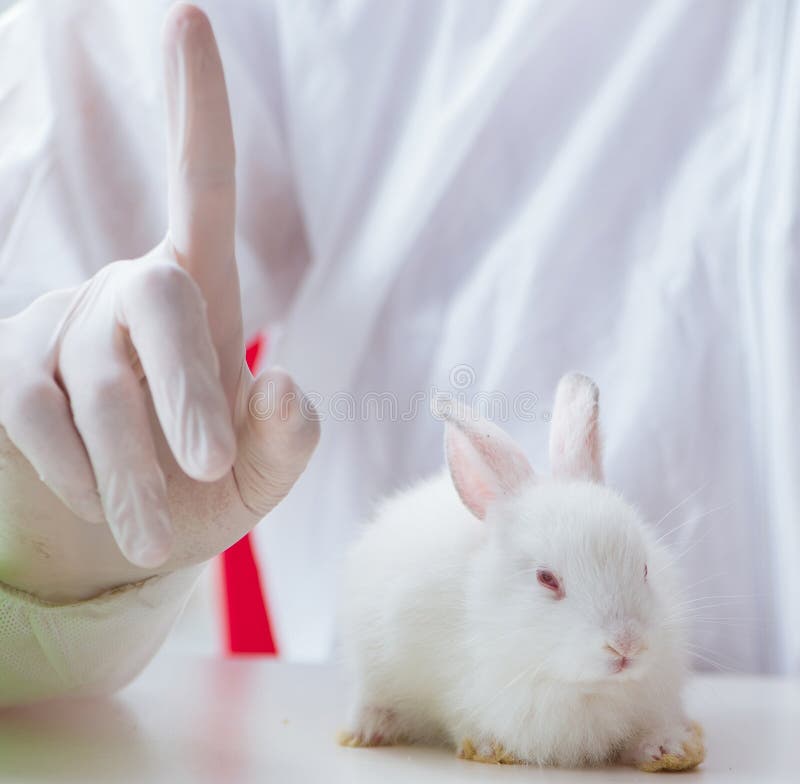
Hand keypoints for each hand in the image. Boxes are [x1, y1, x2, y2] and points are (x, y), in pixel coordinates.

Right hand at [0, 4, 318, 601]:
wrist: (129, 536)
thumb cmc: (208, 486)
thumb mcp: (263, 471)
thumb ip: (291, 438)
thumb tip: (282, 384)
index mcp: (203, 296)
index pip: (203, 189)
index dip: (195, 109)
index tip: (187, 16)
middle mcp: (129, 291)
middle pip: (156, 300)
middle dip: (184, 391)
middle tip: (211, 469)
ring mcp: (61, 327)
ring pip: (93, 381)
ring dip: (130, 466)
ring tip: (153, 530)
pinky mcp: (9, 377)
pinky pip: (36, 414)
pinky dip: (76, 468)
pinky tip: (96, 496)